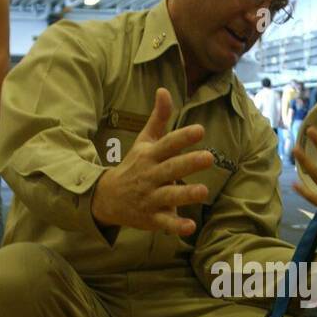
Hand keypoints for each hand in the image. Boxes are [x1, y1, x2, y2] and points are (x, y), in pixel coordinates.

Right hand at [90, 87, 212, 236]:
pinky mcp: (151, 218)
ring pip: (169, 196)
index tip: (200, 130)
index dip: (183, 137)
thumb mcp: (144, 141)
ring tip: (203, 191)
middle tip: (209, 157)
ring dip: (185, 194)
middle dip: (189, 163)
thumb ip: (158, 118)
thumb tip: (164, 89)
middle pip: (171, 168)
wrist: (107, 198)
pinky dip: (176, 226)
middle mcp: (150, 176)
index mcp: (150, 156)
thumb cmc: (133, 166)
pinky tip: (190, 227)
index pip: (167, 144)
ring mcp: (150, 197)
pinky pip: (165, 223)